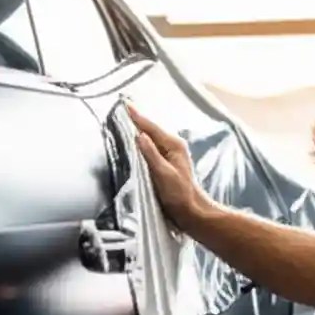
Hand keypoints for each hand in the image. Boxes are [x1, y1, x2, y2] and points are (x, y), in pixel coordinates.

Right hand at [125, 104, 213, 233]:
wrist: (191, 210)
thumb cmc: (179, 194)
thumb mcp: (163, 174)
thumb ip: (151, 154)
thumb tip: (139, 135)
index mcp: (173, 145)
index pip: (151, 127)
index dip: (137, 116)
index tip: (125, 104)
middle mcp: (173, 145)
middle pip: (151, 128)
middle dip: (137, 119)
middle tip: (122, 107)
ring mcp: (171, 153)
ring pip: (151, 136)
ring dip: (139, 128)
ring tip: (125, 118)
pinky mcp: (167, 161)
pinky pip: (152, 145)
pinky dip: (142, 140)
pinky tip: (135, 138)